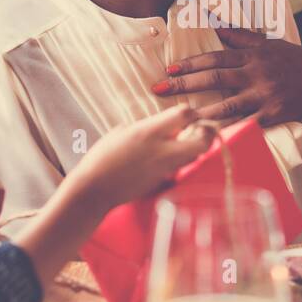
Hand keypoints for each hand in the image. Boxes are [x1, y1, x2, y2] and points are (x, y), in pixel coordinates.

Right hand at [59, 105, 215, 213]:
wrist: (94, 189)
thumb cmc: (102, 158)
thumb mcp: (122, 132)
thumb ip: (146, 126)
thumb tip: (161, 125)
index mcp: (149, 132)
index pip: (185, 114)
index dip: (192, 112)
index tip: (189, 115)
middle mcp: (161, 150)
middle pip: (202, 141)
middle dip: (206, 134)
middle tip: (200, 131)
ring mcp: (164, 168)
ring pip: (195, 156)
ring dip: (195, 147)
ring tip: (184, 143)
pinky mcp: (163, 182)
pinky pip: (180, 167)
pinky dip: (181, 161)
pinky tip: (168, 158)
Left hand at [156, 28, 301, 126]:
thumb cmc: (293, 61)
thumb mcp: (269, 43)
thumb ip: (240, 37)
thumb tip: (213, 23)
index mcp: (253, 56)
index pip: (216, 58)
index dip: (191, 63)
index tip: (169, 69)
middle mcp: (256, 74)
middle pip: (215, 79)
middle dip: (184, 84)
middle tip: (159, 89)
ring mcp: (264, 97)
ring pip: (227, 106)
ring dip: (201, 112)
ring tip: (179, 118)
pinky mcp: (273, 116)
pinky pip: (246, 125)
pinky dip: (228, 131)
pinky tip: (210, 137)